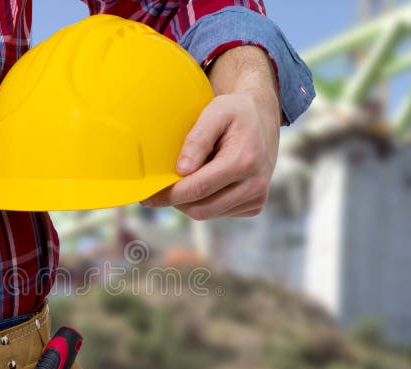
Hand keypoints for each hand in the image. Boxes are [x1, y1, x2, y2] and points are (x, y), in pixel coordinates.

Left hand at [142, 46, 280, 218]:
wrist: (262, 117)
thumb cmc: (235, 112)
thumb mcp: (215, 112)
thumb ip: (197, 139)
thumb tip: (182, 170)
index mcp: (244, 161)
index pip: (197, 189)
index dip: (169, 195)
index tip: (148, 197)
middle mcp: (255, 184)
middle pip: (201, 209)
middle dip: (176, 201)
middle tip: (161, 189)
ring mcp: (257, 198)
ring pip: (208, 214)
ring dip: (190, 201)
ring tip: (188, 177)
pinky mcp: (255, 205)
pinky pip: (219, 212)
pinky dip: (206, 202)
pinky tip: (207, 182)